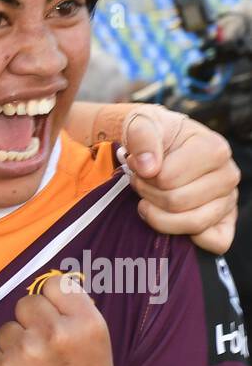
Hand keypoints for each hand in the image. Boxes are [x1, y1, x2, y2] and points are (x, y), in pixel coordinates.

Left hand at [0, 276, 123, 365]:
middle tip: (44, 347)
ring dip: (15, 345)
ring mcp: (25, 352)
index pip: (54, 284)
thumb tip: (44, 289)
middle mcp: (54, 332)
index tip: (54, 316)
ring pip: (6, 329)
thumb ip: (73, 311)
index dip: (52, 301)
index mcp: (84, 323)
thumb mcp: (97, 342)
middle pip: (25, 303)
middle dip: (31, 322)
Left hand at [121, 106, 239, 254]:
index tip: (136, 166)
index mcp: (215, 148)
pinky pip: (215, 242)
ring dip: (159, 216)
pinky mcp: (226, 221)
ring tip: (147, 198)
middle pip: (177, 202)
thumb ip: (142, 137)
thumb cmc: (155, 134)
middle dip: (148, 194)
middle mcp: (228, 175)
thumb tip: (149, 168)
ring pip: (194, 224)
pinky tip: (170, 218)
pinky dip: (189, 236)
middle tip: (139, 182)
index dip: (143, 176)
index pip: (168, 178)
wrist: (163, 144)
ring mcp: (229, 200)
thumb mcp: (141, 122)